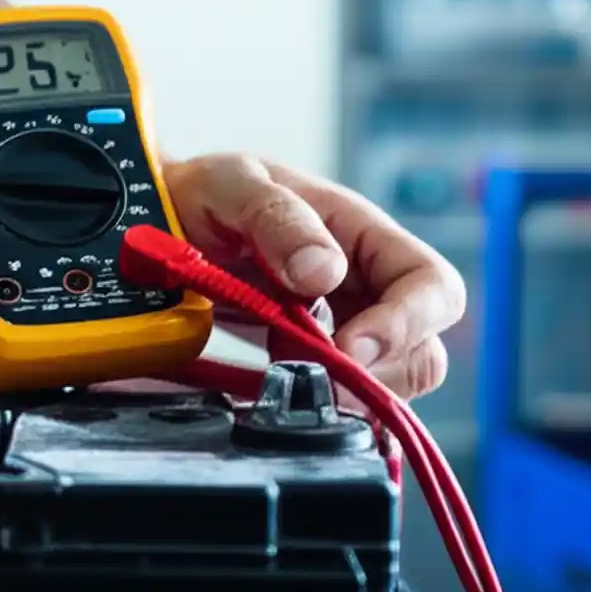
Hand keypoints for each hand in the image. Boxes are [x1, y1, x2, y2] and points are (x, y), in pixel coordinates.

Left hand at [164, 154, 466, 399]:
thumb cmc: (204, 193)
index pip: (433, 286)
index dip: (406, 324)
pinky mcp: (307, 363)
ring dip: (347, 395)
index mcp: (362, 236)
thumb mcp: (232, 185)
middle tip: (315, 379)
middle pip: (422, 350)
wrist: (157, 222)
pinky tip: (273, 392)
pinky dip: (315, 406)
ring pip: (386, 385)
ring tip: (284, 377)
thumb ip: (277, 219)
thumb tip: (324, 272)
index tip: (349, 347)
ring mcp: (339, 329)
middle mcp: (364, 287)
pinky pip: (337, 398)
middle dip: (379, 374)